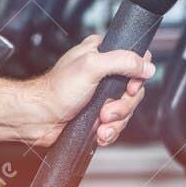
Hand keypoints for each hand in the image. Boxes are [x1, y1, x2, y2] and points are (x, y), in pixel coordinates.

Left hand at [0, 35, 153, 147]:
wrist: (38, 119)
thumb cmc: (56, 91)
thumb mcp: (92, 67)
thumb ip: (123, 61)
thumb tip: (147, 66)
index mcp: (101, 53)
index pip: (136, 60)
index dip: (137, 77)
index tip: (128, 88)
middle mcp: (103, 73)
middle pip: (134, 90)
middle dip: (123, 106)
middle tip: (107, 111)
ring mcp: (101, 95)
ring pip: (126, 110)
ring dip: (115, 122)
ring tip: (100, 124)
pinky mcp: (97, 114)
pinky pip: (116, 124)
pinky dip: (109, 131)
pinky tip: (99, 133)